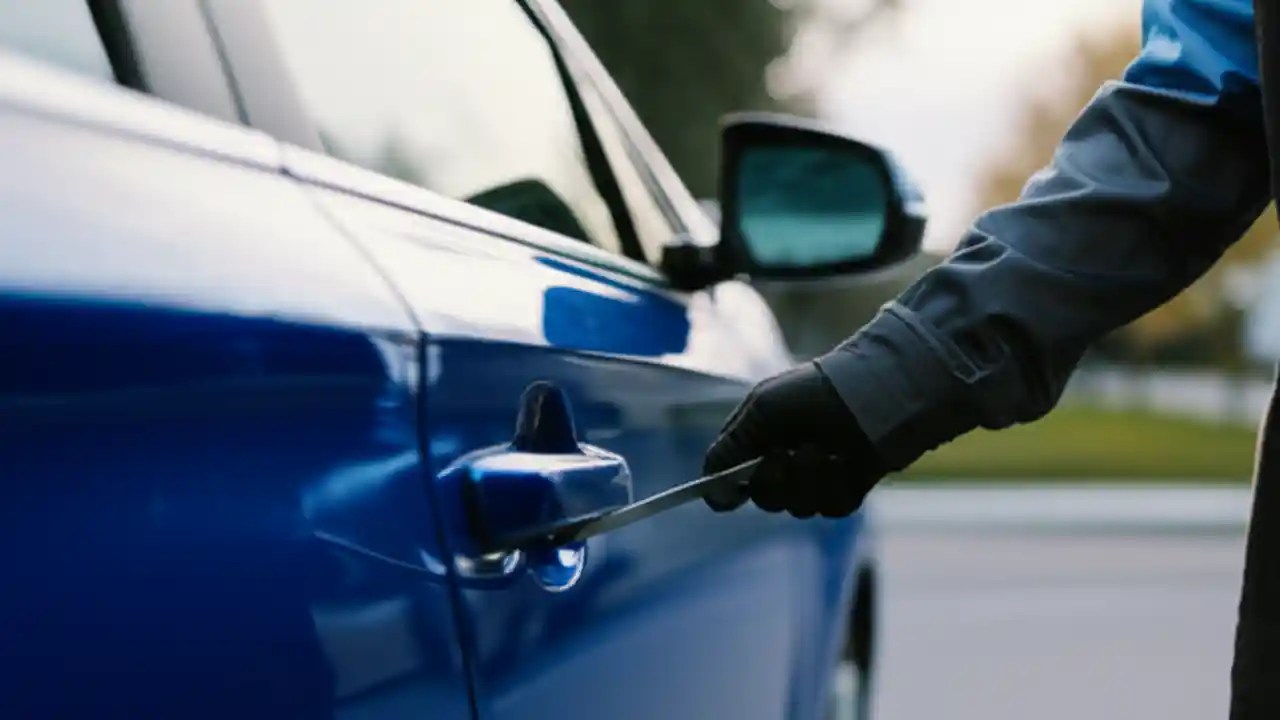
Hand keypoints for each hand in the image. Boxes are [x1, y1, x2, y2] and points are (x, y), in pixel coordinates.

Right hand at [703, 361, 883, 517]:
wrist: (874, 392)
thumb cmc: (813, 391)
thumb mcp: (761, 409)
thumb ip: (730, 448)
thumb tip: (710, 491)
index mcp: (758, 441)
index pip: (729, 480)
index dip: (725, 492)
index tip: (730, 497)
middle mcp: (784, 463)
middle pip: (764, 499)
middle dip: (774, 480)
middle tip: (786, 454)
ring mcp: (816, 479)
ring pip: (799, 507)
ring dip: (809, 479)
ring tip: (824, 450)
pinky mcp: (846, 490)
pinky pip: (831, 507)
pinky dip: (835, 484)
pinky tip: (845, 460)